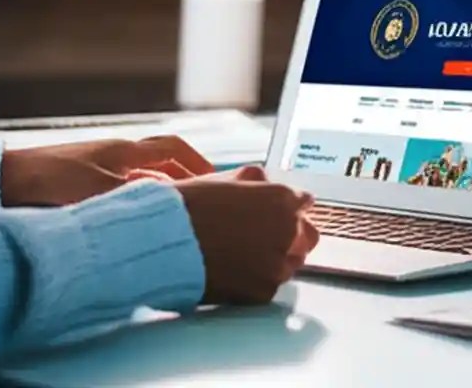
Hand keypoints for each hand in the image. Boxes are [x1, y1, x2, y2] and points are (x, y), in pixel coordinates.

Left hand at [0, 135, 214, 206]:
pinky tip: (139, 217)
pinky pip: (123, 187)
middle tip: (207, 198)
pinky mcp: (81, 182)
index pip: (174, 149)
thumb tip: (174, 206)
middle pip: (162, 161)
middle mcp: (114, 155)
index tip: (221, 179)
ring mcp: (97, 167)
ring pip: (143, 176)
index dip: (199, 163)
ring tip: (179, 212)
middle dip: (187, 177)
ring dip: (163, 190)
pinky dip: (139, 199)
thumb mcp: (99, 191)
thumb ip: (138, 198)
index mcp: (124, 150)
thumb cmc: (48, 181)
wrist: (1, 181)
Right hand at [176, 166, 320, 304]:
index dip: (288, 206)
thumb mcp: (223, 180)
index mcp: (280, 198)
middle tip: (266, 236)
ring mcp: (278, 263)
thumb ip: (253, 181)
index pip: (303, 202)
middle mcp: (287, 231)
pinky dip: (257, 279)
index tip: (278, 211)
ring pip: (291, 263)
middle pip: (308, 236)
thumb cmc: (187, 207)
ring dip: (276, 258)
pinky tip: (234, 271)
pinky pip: (270, 285)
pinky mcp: (264, 291)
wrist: (163, 243)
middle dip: (293, 235)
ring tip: (244, 255)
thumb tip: (265, 181)